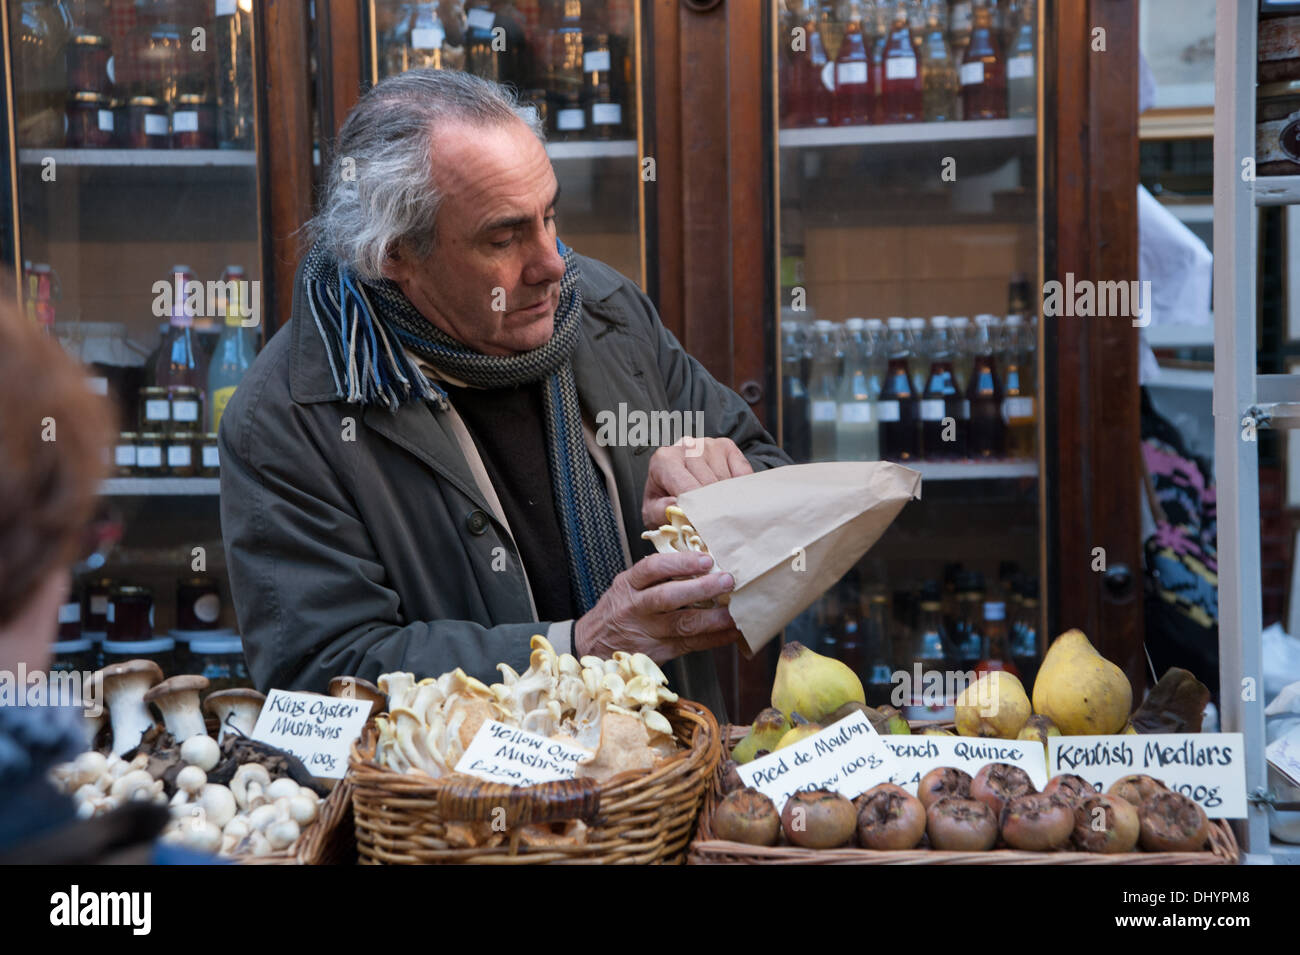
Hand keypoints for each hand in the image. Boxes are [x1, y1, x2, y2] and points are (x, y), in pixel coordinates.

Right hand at [574, 551, 739, 663]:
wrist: (593, 647)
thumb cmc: (619, 610)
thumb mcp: (627, 586)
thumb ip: (655, 575)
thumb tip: (700, 560)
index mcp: (628, 585)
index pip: (652, 568)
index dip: (680, 563)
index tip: (705, 559)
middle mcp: (635, 608)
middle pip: (668, 597)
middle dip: (701, 588)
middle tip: (727, 580)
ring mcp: (646, 633)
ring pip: (682, 625)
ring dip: (713, 618)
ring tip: (735, 611)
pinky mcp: (657, 654)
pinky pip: (689, 646)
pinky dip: (713, 639)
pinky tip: (731, 632)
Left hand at [641, 436, 752, 528]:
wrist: (670, 481)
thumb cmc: (663, 496)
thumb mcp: (653, 510)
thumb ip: (661, 511)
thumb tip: (678, 507)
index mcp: (664, 459)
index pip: (687, 489)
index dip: (697, 511)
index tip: (703, 527)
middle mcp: (687, 446)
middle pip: (709, 485)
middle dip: (712, 508)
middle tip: (714, 526)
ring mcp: (709, 444)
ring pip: (726, 481)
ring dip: (726, 499)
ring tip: (719, 511)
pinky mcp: (726, 446)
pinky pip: (741, 473)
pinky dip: (739, 489)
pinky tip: (729, 497)